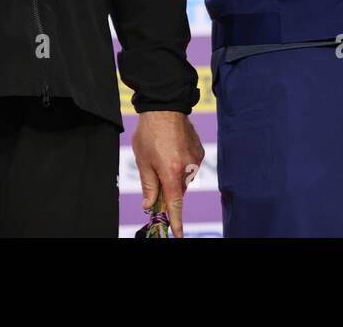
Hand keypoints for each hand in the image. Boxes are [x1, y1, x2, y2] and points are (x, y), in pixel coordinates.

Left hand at [131, 110, 204, 236]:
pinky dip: (181, 165)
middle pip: (178, 191)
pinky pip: (189, 166)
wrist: (165, 106)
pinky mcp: (199, 151)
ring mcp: (196, 159)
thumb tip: (149, 204)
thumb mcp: (143, 161)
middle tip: (155, 178)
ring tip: (162, 155)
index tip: (177, 235)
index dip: (176, 222)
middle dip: (168, 192)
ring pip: (183, 179)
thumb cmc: (150, 132)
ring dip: (173, 176)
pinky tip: (172, 150)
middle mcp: (188, 168)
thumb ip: (148, 185)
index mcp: (172, 172)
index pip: (175, 205)